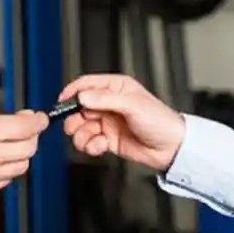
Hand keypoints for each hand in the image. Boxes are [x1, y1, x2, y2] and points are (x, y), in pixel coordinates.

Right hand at [0, 105, 48, 200]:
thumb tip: (7, 120)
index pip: (27, 128)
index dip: (37, 120)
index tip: (38, 117)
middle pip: (29, 149)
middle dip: (31, 136)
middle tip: (25, 128)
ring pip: (20, 168)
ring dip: (21, 154)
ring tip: (10, 144)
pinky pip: (4, 181)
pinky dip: (6, 170)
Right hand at [58, 74, 184, 171]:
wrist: (171, 148)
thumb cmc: (160, 121)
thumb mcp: (133, 105)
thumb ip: (106, 100)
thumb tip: (83, 96)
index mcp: (116, 88)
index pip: (87, 84)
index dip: (72, 91)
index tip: (62, 101)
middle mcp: (109, 104)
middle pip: (79, 108)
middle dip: (74, 119)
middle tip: (74, 127)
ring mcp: (107, 122)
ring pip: (81, 127)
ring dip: (82, 136)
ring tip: (94, 140)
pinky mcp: (108, 139)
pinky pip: (90, 141)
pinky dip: (92, 146)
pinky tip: (102, 146)